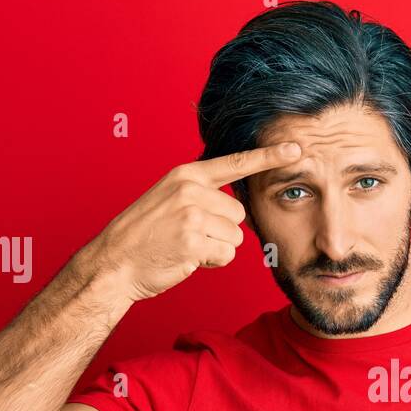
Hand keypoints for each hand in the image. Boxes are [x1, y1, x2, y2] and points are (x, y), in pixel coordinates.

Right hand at [82, 142, 301, 301]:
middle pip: (240, 214)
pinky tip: (187, 258)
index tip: (297, 148)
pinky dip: (212, 263)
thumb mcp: (168, 199)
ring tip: (186, 246)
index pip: (236, 163)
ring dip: (217, 248)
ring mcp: (191, 216)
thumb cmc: (144, 236)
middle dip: (222, 230)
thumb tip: (236, 206)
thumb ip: (200, 194)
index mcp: (186, 176)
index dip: (269, 156)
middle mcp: (191, 190)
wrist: (113, 262)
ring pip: (235, 237)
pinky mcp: (193, 242)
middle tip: (189, 236)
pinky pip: (226, 254)